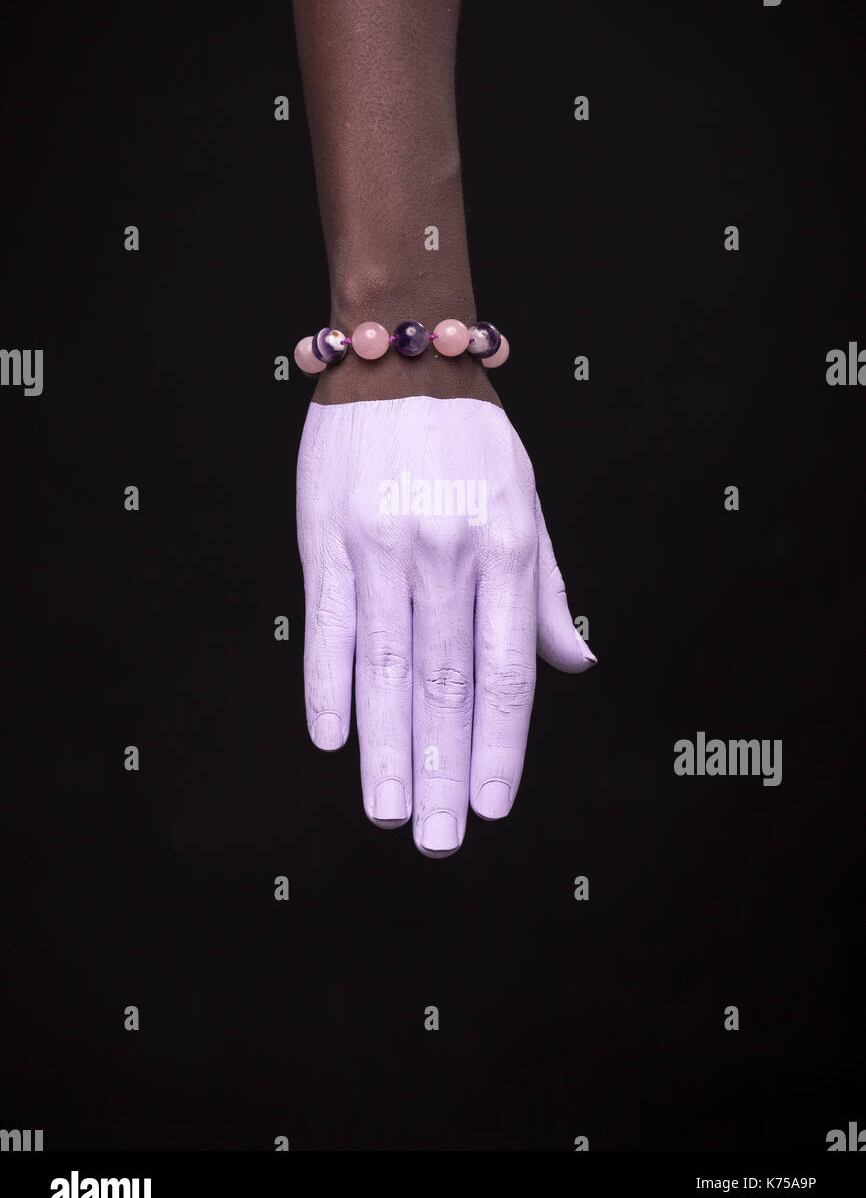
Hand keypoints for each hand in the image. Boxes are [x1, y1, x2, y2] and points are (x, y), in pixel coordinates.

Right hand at [296, 395, 596, 857]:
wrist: (400, 357)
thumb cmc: (471, 437)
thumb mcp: (528, 501)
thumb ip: (548, 590)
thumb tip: (575, 666)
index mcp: (507, 546)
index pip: (506, 670)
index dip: (500, 745)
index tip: (493, 805)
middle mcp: (446, 552)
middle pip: (444, 683)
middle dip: (442, 769)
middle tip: (438, 839)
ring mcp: (381, 545)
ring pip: (384, 667)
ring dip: (385, 748)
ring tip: (387, 811)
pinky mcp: (325, 537)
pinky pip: (327, 627)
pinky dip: (328, 687)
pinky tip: (334, 740)